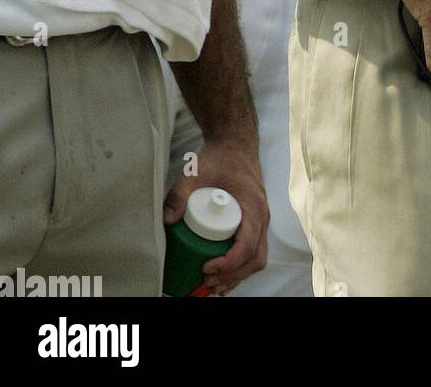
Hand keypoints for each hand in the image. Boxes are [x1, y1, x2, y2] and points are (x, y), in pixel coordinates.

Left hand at [163, 137, 268, 294]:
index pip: (247, 245)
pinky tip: (221, 276)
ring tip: (211, 285)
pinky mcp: (254, 224)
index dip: (229, 263)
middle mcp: (262, 218)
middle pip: (255, 259)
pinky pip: (253, 253)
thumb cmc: (221, 158)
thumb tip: (168, 220)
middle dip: (232, 276)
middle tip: (205, 281)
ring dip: (236, 276)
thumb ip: (180, 193)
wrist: (235, 146)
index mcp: (253, 207)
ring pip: (256, 259)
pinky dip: (239, 269)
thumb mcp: (197, 171)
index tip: (207, 267)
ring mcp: (260, 222)